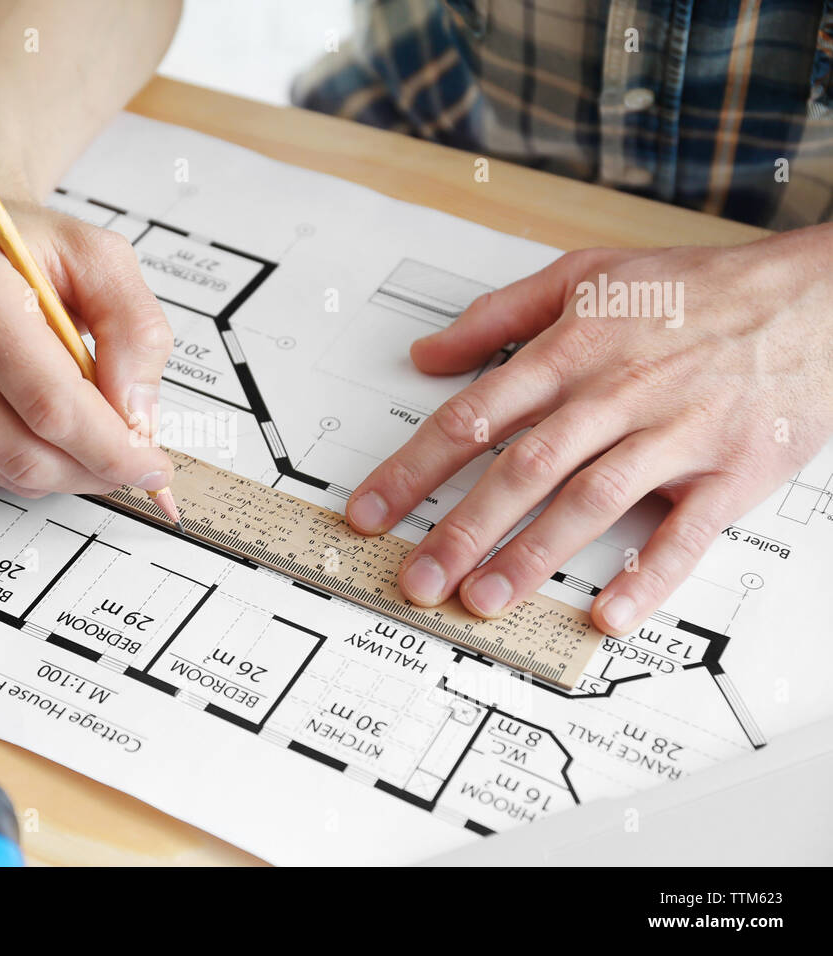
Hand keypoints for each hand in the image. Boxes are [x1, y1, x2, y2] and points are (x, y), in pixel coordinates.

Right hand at [0, 195, 173, 497]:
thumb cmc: (24, 248)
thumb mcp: (99, 258)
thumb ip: (136, 329)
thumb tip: (137, 416)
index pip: (52, 403)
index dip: (112, 446)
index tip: (152, 462)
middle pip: (29, 451)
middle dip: (97, 468)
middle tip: (135, 461)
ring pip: (9, 473)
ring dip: (67, 470)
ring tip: (92, 432)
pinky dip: (28, 463)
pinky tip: (36, 420)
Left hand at [345, 225, 832, 634]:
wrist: (814, 295)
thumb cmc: (695, 288)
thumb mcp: (586, 275)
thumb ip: (498, 315)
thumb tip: (427, 353)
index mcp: (572, 351)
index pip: (473, 417)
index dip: (413, 469)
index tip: (370, 511)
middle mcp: (614, 395)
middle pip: (522, 468)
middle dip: (461, 529)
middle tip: (417, 579)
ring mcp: (674, 434)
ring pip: (591, 500)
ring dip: (534, 555)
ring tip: (484, 599)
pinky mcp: (730, 470)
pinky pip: (686, 532)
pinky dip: (648, 573)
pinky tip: (608, 614)